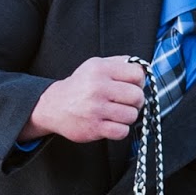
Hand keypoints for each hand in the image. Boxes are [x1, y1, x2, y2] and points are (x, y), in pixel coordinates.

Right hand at [21, 56, 146, 142]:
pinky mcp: (95, 127)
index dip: (139, 82)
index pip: (137, 73)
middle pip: (137, 96)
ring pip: (132, 115)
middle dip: (136, 101)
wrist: (54, 107)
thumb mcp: (94, 66)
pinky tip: (112, 124)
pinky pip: (122, 131)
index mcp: (100, 69)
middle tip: (127, 103)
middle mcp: (98, 87)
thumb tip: (142, 67)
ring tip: (117, 113)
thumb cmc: (79, 87)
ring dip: (128, 117)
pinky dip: (120, 130)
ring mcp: (96, 108)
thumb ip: (118, 63)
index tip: (132, 86)